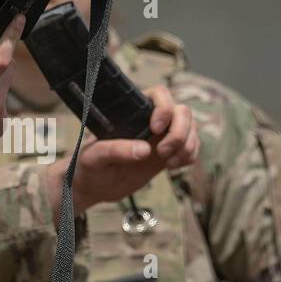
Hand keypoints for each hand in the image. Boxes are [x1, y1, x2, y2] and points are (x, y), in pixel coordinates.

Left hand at [42, 84, 199, 221]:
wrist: (94, 187)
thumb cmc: (88, 166)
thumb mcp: (94, 157)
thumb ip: (115, 150)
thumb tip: (144, 150)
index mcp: (131, 110)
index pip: (160, 94)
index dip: (164, 108)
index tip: (155, 129)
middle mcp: (150, 119)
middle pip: (183, 112)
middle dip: (179, 133)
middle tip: (162, 153)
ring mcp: (162, 136)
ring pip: (191, 129)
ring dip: (187, 146)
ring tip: (168, 162)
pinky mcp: (169, 153)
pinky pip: (192, 147)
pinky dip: (189, 156)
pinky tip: (171, 166)